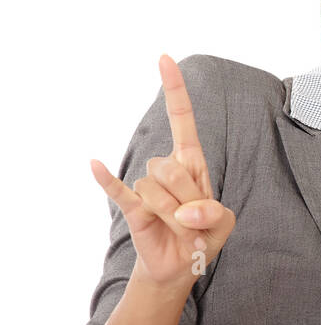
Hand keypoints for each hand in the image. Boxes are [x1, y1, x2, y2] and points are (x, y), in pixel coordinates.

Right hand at [90, 55, 235, 292]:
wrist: (182, 265)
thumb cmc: (203, 235)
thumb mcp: (222, 224)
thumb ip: (212, 214)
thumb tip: (187, 213)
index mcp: (194, 164)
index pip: (182, 121)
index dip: (174, 91)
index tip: (165, 59)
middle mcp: (169, 169)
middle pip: (171, 167)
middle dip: (186, 198)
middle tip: (194, 222)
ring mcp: (148, 187)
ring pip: (154, 186)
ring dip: (173, 214)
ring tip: (180, 229)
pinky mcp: (133, 208)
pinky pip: (119, 190)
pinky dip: (107, 180)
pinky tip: (94, 164)